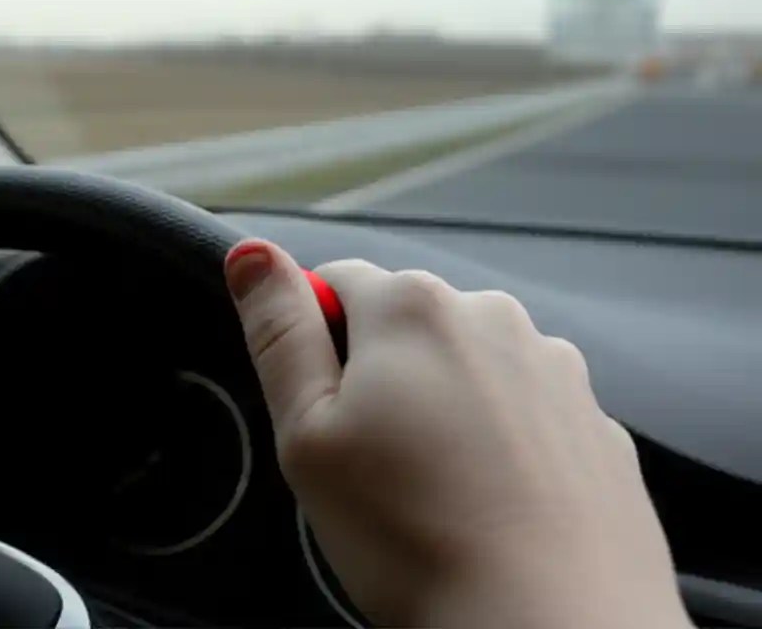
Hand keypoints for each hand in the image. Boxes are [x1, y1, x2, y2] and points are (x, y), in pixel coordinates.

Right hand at [224, 240, 688, 627]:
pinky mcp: (594, 422)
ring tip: (434, 493)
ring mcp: (555, 368)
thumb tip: (252, 253)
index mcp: (411, 309)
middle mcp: (492, 317)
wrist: (550, 626)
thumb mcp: (307, 434)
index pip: (333, 283)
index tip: (323, 415)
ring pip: (468, 366)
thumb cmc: (414, 538)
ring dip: (444, 406)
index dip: (312, 347)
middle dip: (380, 376)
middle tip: (371, 463)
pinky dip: (501, 442)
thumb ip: (278, 332)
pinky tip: (489, 503)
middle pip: (405, 323)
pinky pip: (526, 411)